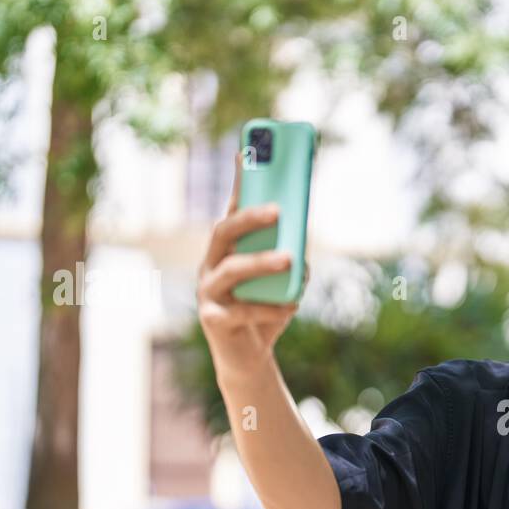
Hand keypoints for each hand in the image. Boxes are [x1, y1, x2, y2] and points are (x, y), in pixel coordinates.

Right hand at [196, 151, 306, 380]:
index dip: (238, 182)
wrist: (250, 359)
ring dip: (262, 262)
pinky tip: (290, 306)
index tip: (247, 150)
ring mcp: (208, 292)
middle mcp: (210, 265)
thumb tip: (300, 245)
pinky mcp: (213, 320)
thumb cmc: (266, 312)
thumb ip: (288, 261)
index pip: (231, 209)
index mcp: (226, 251)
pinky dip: (271, 307)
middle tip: (279, 210)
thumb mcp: (281, 282)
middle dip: (249, 218)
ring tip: (290, 259)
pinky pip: (243, 309)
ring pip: (231, 269)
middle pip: (223, 232)